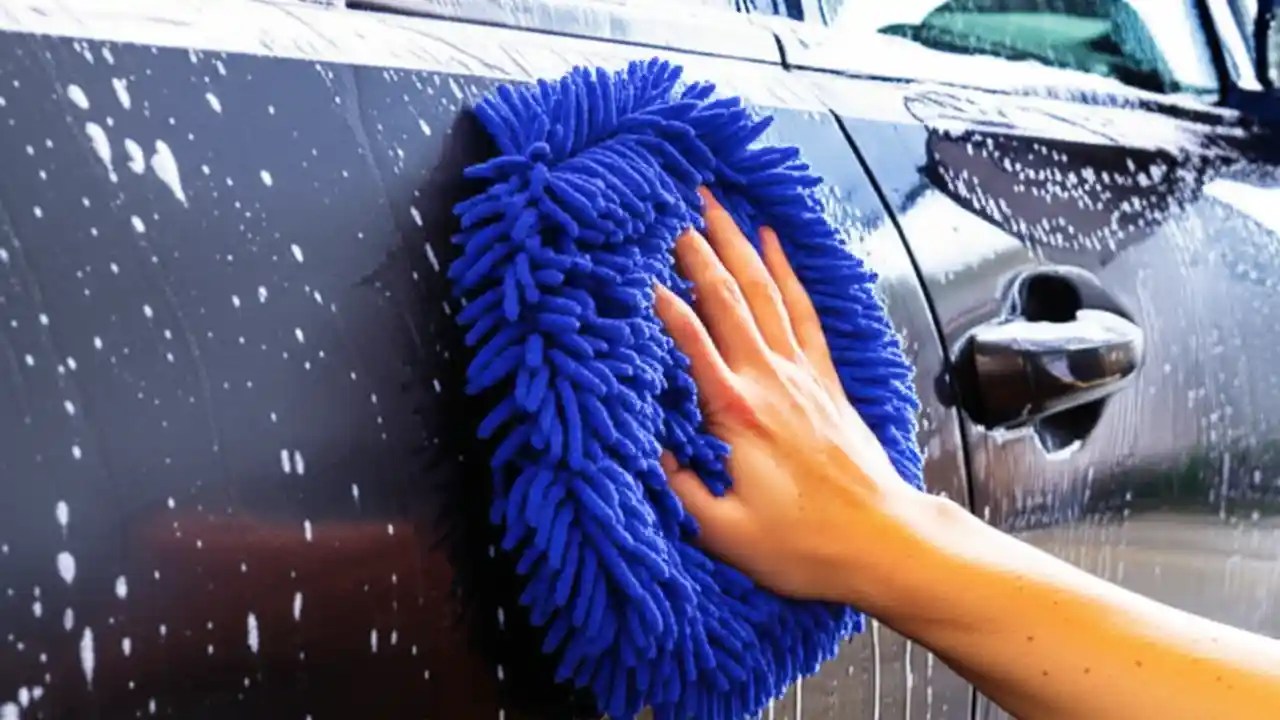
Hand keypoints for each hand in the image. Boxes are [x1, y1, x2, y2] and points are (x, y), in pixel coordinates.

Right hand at [654, 188, 923, 604]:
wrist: (879, 539)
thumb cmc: (804, 543)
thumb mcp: (723, 534)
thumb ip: (680, 489)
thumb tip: (650, 452)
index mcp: (737, 413)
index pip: (692, 342)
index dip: (664, 306)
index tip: (640, 274)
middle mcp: (769, 381)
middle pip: (728, 299)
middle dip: (700, 250)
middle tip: (676, 211)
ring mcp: (801, 375)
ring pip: (764, 292)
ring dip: (738, 245)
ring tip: (716, 207)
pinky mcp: (824, 380)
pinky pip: (803, 311)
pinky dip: (787, 272)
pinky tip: (774, 244)